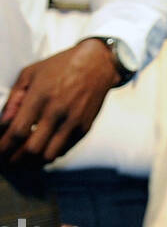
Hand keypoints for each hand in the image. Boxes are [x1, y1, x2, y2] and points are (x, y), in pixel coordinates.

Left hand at [0, 40, 119, 164]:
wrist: (97, 63)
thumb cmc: (61, 66)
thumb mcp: (29, 74)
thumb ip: (13, 100)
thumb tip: (3, 123)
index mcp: (40, 97)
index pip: (17, 132)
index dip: (3, 147)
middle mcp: (58, 111)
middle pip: (32, 149)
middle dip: (14, 160)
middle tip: (6, 161)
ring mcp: (73, 121)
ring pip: (49, 155)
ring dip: (31, 162)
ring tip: (21, 161)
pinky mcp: (85, 127)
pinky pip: (64, 150)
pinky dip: (49, 155)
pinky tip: (40, 151)